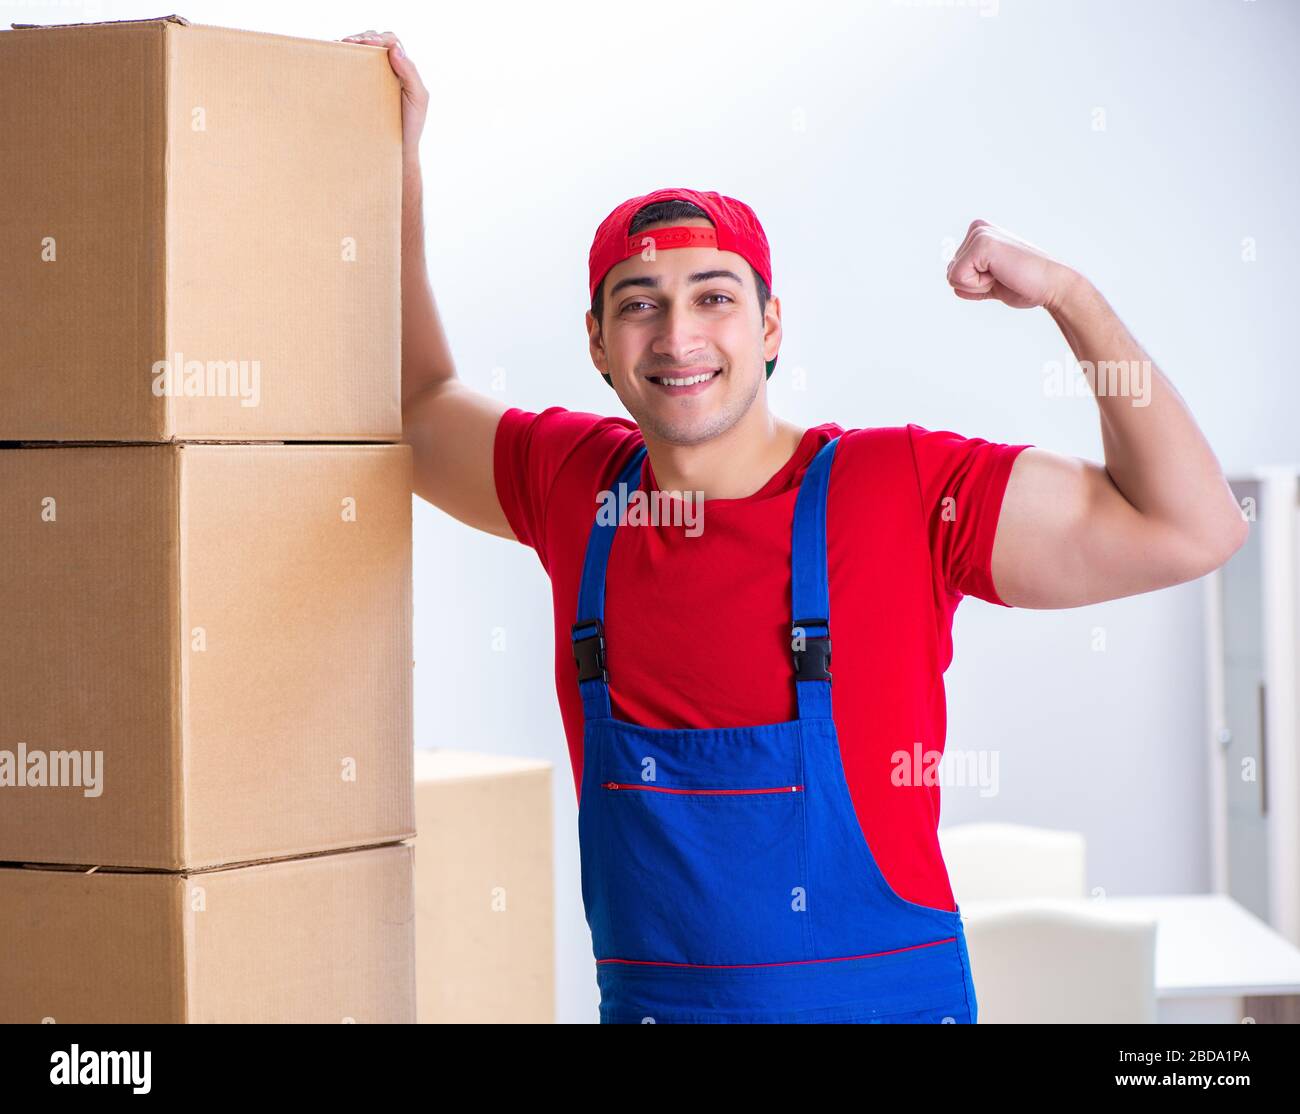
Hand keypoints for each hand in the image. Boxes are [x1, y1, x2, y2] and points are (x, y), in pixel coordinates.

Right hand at [341, 30, 427, 160]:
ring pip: (359, 53)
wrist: (396, 150)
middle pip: (372, 41)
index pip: (390, 41)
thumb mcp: (418, 99)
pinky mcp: (357, 89)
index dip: (378, 37)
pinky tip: (333, 60)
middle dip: (360, 38)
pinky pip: (348, 69)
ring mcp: (371, 79)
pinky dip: (340, 60)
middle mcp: (386, 69)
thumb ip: (411, 72)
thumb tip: (394, 49)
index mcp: (402, 68)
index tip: (367, 43)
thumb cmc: (410, 126)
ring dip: (349, 46)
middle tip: (349, 42)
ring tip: (340, 47)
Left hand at [946, 219, 1076, 310]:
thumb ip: (971, 279)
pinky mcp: (981, 244)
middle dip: (974, 285)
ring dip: (977, 286)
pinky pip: (958, 278)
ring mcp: (979, 234)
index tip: (999, 277)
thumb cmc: (1024, 285)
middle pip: (950, 273)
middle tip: (1002, 276)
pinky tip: (1001, 274)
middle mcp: (977, 229)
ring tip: (1003, 274)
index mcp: (979, 235)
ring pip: (952, 276)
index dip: (974, 284)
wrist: (1050, 285)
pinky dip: (978, 286)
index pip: (953, 271)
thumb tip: (950, 277)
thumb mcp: (991, 283)